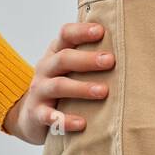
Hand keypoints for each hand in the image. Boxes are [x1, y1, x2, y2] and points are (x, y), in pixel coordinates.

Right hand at [1, 21, 114, 143]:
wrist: (29, 114)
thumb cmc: (60, 84)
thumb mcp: (68, 66)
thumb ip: (87, 54)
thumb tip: (125, 42)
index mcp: (55, 52)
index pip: (65, 35)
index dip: (81, 31)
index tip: (101, 31)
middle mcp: (45, 68)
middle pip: (64, 59)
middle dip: (87, 59)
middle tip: (110, 61)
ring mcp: (39, 91)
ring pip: (59, 86)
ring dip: (82, 88)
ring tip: (103, 91)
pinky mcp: (36, 114)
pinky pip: (50, 116)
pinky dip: (65, 120)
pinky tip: (82, 123)